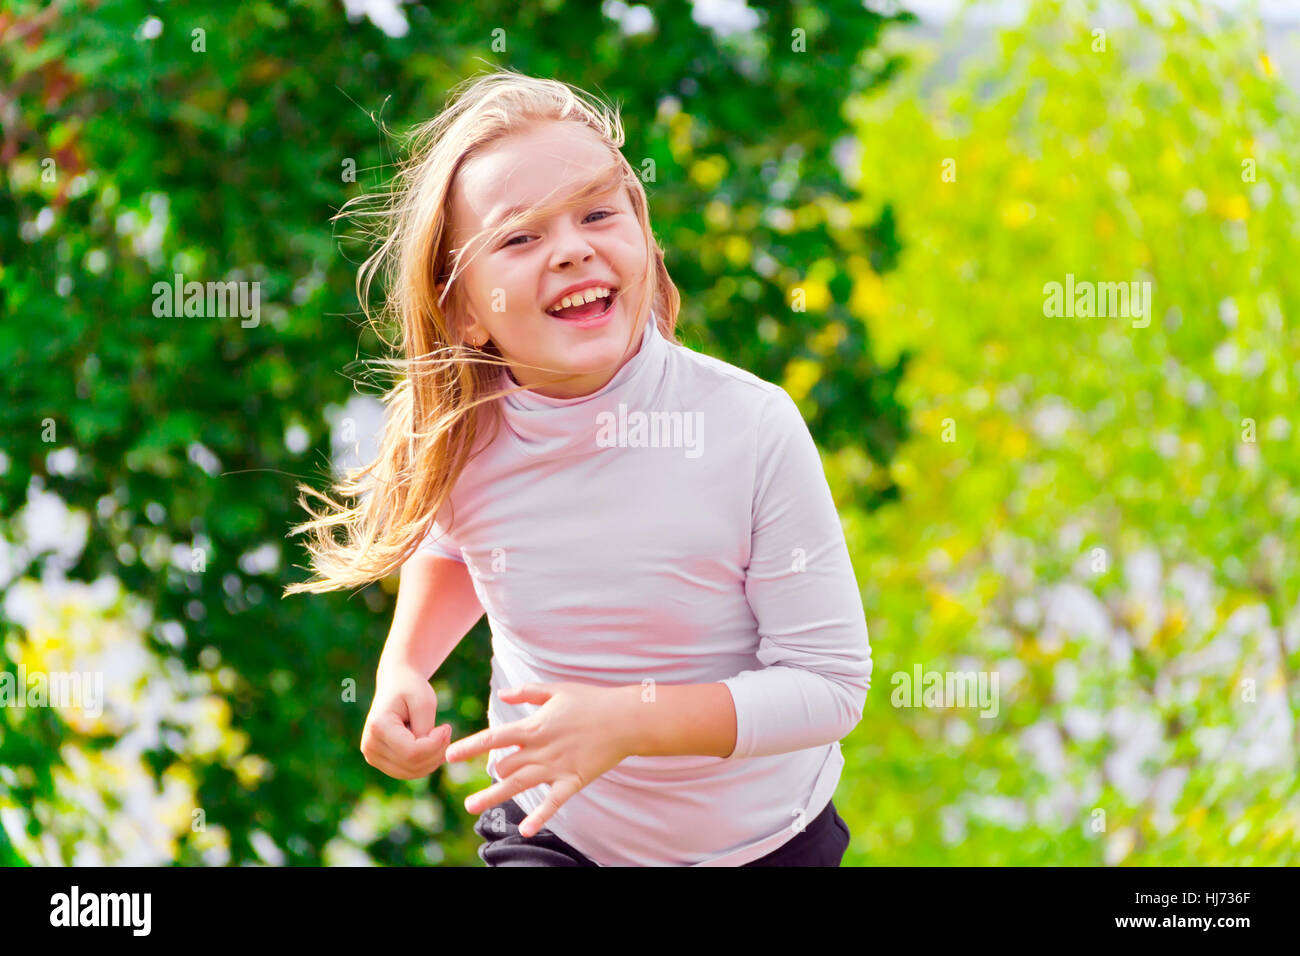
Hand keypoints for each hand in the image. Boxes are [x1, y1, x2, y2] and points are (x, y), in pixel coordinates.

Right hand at [360, 664, 453, 779]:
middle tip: (447, 732)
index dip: (435, 745)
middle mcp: (370, 745)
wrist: (396, 684)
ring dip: (432, 760)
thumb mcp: (424, 702)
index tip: (446, 726)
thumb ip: (425, 729)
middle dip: (436, 753)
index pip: (412, 752)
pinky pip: (407, 772)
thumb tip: (428, 753)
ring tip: (441, 738)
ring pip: (410, 773)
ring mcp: (372, 755)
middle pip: (411, 765)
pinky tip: (433, 746)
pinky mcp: (379, 761)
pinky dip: (424, 763)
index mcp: (378, 727)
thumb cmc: (412, 689)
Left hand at [444, 682, 636, 836]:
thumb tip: (503, 695)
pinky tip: (525, 831)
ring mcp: (556, 767)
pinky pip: (553, 802)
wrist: (625, 719)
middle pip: (504, 766)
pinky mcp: (573, 781)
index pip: (495, 738)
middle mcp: (541, 749)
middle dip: (492, 773)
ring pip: (518, 785)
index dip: (470, 747)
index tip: (449, 756)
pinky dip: (540, 817)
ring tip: (471, 807)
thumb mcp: (557, 690)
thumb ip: (528, 693)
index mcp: (535, 726)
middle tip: (484, 781)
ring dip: (493, 796)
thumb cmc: (591, 700)